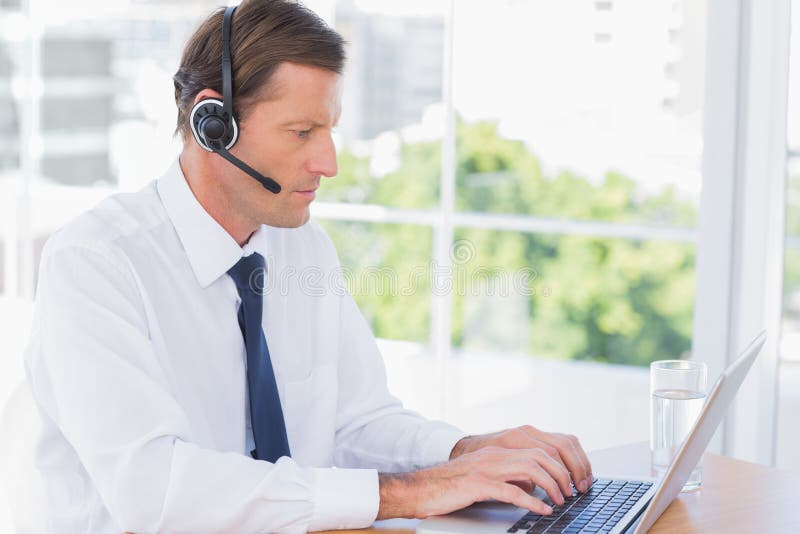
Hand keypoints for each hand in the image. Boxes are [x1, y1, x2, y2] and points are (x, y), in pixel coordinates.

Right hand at [377, 446, 575, 519]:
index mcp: (499, 451)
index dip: (560, 464)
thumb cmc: (452, 485)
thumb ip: (509, 476)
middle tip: (571, 492)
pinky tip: (542, 510)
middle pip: (540, 455)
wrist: (421, 488)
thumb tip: (533, 486)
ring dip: (551, 485)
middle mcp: (495, 454)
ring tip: (561, 501)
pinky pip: (511, 491)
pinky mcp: (478, 484)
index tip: (571, 481)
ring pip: (530, 468)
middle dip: (562, 474)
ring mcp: (487, 467)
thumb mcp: (487, 477)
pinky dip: (532, 501)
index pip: (539, 448)